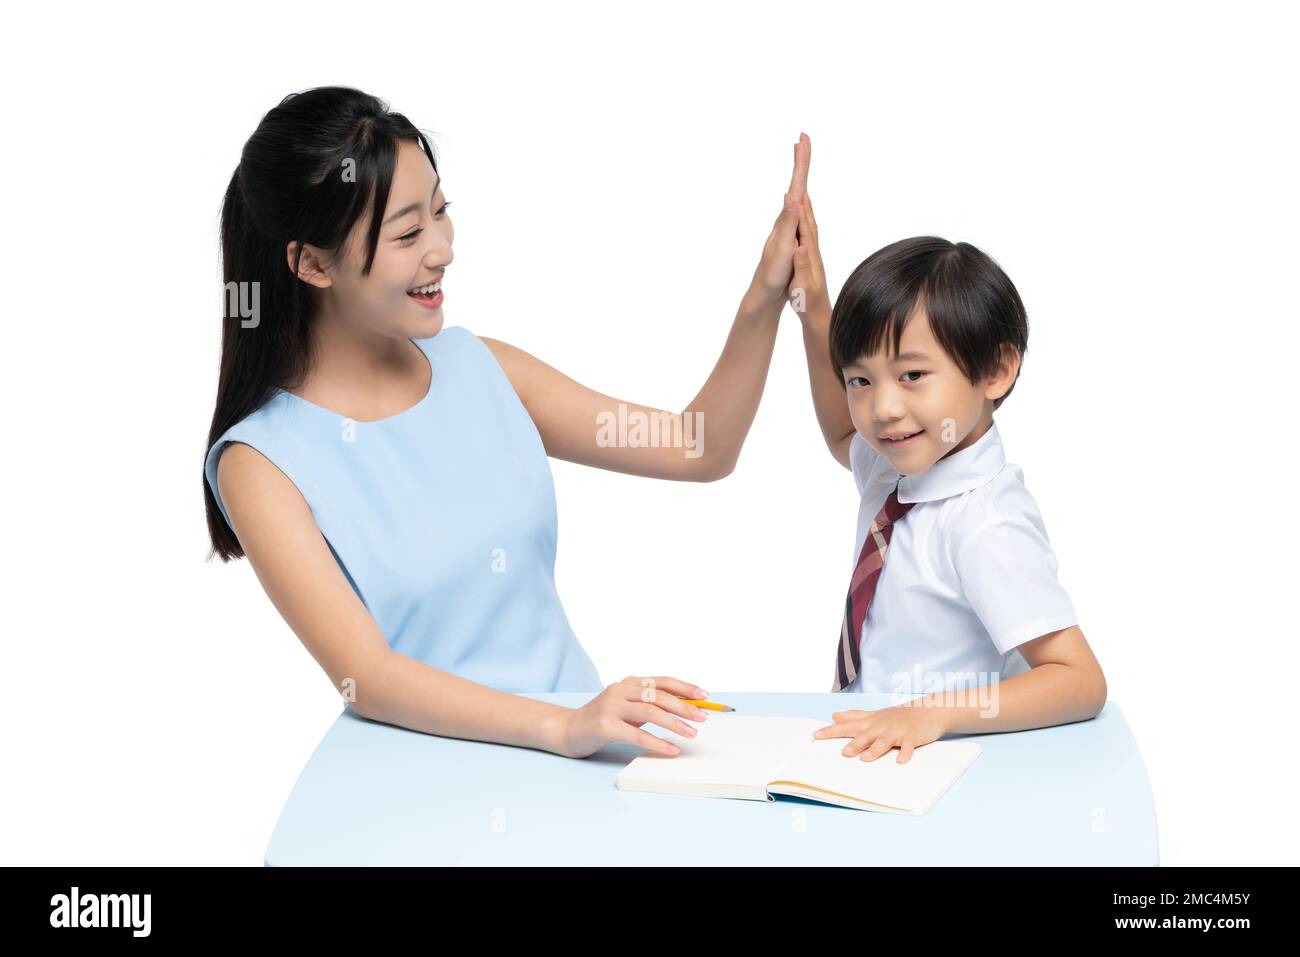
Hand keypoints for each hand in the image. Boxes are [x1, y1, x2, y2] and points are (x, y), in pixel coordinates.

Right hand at [553, 675, 710, 758]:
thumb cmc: (602, 720)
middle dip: (684, 706)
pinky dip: (657, 742)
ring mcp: (611, 706)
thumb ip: (649, 704)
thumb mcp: (627, 707)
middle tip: (703, 717)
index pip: (662, 681)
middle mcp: (620, 689)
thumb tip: (684, 708)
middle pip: (658, 695)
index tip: (705, 696)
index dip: (685, 687)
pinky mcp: (605, 725)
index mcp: (628, 682)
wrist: (567, 730)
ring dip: (675, 723)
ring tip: (692, 733)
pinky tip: (671, 749)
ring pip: (650, 711)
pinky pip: (636, 734)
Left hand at [752, 132, 810, 303]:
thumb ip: (788, 222)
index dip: (800, 162)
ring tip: (800, 157)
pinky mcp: (790, 235)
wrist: (765, 291)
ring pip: (796, 194)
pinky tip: (799, 195)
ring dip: (799, 175)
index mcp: (786, 218)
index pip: (796, 184)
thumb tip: (790, 196)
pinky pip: (798, 209)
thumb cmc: (774, 272)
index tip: (802, 139)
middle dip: (801, 161)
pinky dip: (800, 196)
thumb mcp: (782, 248)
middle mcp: (786, 218)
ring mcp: (787, 226)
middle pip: (796, 184)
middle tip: (802, 139)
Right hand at [789, 189, 829, 321]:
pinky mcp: (810, 261)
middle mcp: (813, 252)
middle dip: (805, 201)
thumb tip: (800, 247)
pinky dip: (804, 225)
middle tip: (801, 183)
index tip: (796, 188)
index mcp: (809, 255)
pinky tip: (803, 224)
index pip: (805, 226)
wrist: (818, 317)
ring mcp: (813, 256)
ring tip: (803, 196)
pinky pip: (807, 236)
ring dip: (806, 211)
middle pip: (810, 221)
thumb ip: (802, 266)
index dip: (800, 207)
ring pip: (809, 228)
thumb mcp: (803, 286)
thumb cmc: (808, 304)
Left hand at [811, 704, 949, 763]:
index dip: (831, 731)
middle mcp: (882, 725)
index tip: (815, 736)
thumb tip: (834, 716)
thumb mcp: (875, 714)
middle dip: (854, 744)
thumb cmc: (899, 715)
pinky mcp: (912, 737)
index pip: (848, 726)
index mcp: (872, 722)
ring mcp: (897, 731)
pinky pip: (908, 746)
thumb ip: (855, 716)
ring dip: (875, 749)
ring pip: (884, 741)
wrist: (928, 709)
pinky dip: (905, 753)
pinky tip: (901, 761)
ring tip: (865, 758)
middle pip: (865, 735)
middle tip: (843, 753)